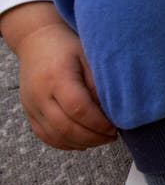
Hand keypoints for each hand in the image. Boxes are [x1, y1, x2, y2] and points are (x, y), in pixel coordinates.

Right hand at [2, 2, 115, 149]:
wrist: (37, 41)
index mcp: (57, 77)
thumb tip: (114, 111)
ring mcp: (31, 106)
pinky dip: (67, 143)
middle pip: (66, 127)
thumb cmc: (68, 48)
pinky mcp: (29, 113)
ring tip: (102, 138)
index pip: (78, 109)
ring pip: (56, 136)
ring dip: (82, 142)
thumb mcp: (89, 57)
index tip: (115, 126)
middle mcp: (39, 95)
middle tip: (112, 136)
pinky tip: (84, 140)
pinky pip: (47, 136)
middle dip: (93, 137)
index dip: (98, 123)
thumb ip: (99, 84)